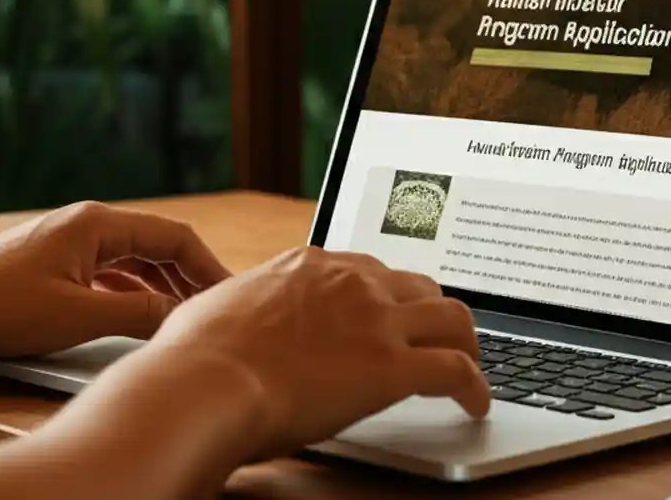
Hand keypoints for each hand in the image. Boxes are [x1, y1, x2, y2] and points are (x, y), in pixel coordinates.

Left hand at [0, 201, 231, 357]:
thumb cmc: (0, 307)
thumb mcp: (79, 316)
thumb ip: (139, 314)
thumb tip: (184, 315)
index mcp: (99, 224)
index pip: (174, 236)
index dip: (208, 267)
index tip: (229, 295)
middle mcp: (88, 224)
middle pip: (157, 245)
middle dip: (189, 276)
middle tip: (216, 307)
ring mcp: (69, 242)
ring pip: (133, 260)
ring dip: (162, 286)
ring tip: (185, 315)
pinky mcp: (54, 263)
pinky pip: (109, 272)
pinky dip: (132, 292)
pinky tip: (141, 316)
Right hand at [146, 246, 489, 456]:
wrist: (202, 383)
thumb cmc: (194, 357)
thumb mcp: (219, 308)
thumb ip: (244, 307)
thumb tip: (233, 319)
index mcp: (310, 265)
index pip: (371, 270)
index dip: (388, 297)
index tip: (391, 315)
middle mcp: (351, 281)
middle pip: (419, 287)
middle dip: (432, 314)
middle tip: (437, 340)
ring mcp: (375, 320)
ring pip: (453, 318)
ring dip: (466, 343)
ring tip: (471, 367)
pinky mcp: (391, 365)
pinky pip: (456, 370)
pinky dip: (474, 386)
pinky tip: (475, 404)